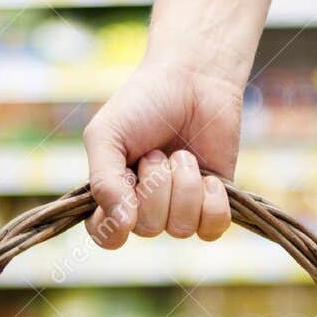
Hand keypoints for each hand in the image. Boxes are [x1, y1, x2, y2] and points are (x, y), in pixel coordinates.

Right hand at [82, 58, 244, 247]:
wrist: (194, 80)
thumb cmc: (144, 103)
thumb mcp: (106, 135)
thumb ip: (103, 181)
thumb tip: (122, 226)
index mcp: (114, 193)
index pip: (106, 237)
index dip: (113, 231)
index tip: (125, 204)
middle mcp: (146, 207)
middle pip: (148, 228)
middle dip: (155, 185)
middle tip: (156, 152)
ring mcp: (181, 207)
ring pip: (180, 227)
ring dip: (184, 185)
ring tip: (183, 154)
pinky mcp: (214, 202)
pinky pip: (212, 228)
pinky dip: (212, 202)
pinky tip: (210, 178)